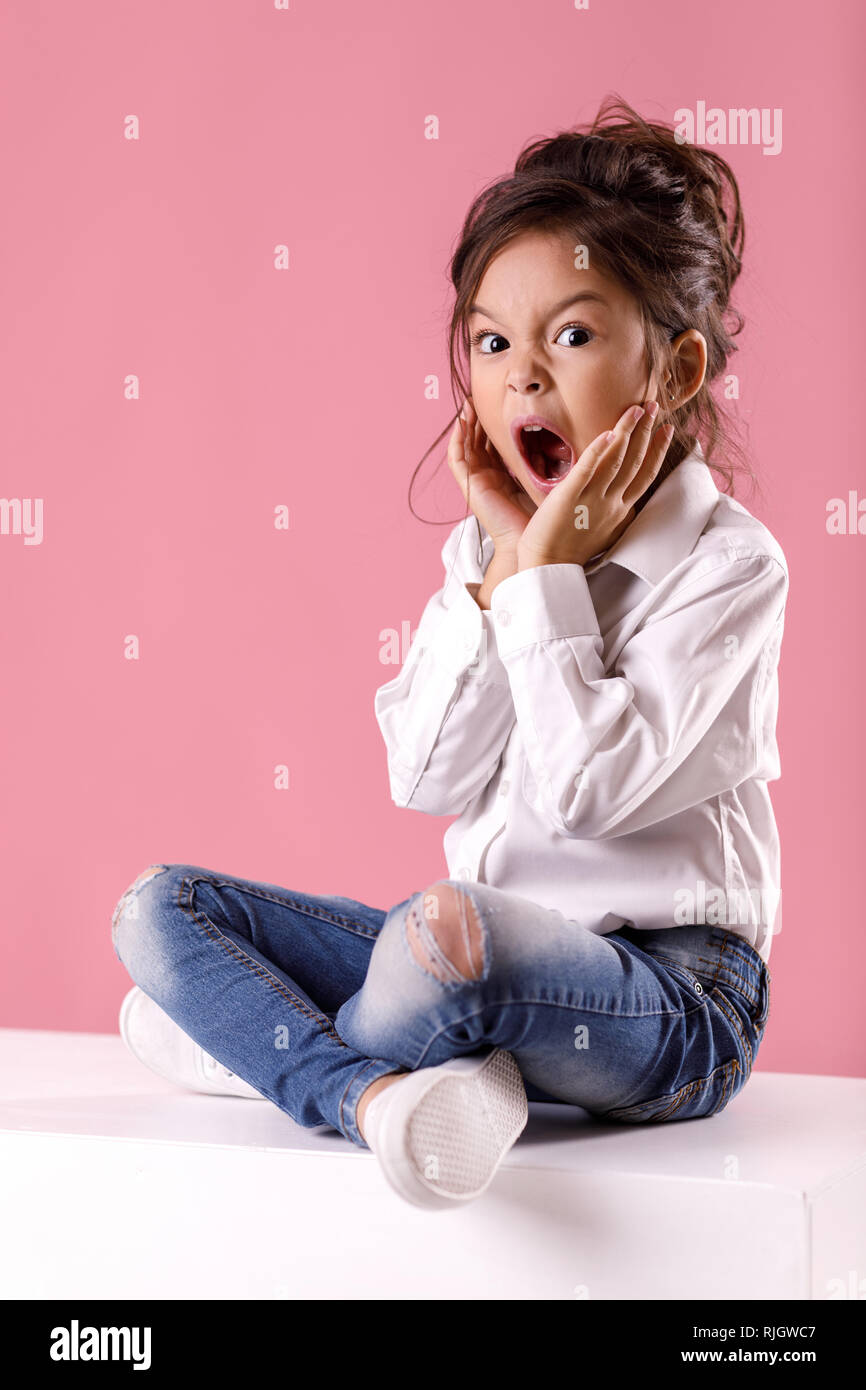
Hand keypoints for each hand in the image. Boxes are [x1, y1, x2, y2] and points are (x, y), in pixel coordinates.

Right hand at [447, 395, 534, 553]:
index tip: (502, 401)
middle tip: (482, 394)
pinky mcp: (470, 488)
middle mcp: (488, 476)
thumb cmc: (543, 517)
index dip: (495, 421)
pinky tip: (461, 423)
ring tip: (469, 402)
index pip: (495, 442)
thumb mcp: (545, 479)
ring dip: (465, 424)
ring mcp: (477, 482)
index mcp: (504, 475)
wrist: (532, 542)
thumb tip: (561, 436)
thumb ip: (545, 460)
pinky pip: (457, 460)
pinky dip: (457, 441)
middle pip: (478, 440)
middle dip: (479, 417)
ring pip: (465, 446)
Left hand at [516, 402, 674, 569]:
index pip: (644, 475)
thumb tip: (622, 497)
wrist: (548, 568)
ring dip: (628, 432)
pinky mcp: (569, 498)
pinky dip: (599, 451)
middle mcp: (611, 504)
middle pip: (635, 462)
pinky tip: (608, 432)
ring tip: (636, 409)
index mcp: (619, 511)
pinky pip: (587, 470)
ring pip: (616, 461)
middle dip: (646, 431)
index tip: (666, 429)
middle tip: (653, 405)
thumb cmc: (569, 551)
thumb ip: (612, 509)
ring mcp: (592, 500)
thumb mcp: (602, 529)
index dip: (657, 450)